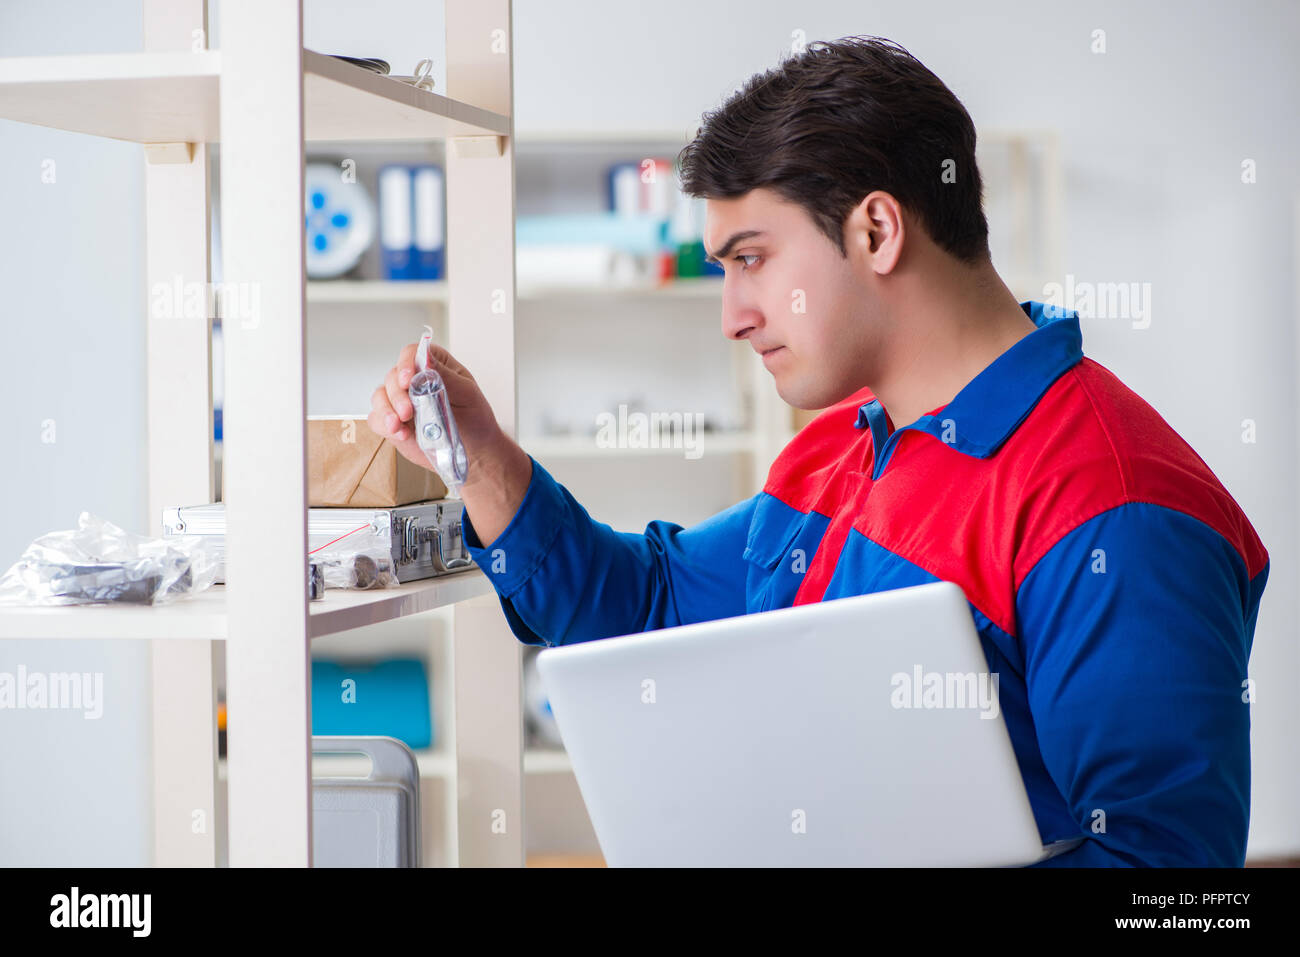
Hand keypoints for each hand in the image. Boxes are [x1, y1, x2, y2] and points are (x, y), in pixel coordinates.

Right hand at [368, 340, 503, 473]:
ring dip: (387, 411)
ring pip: (380, 397)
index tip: (408, 380)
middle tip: (408, 412)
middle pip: (393, 377)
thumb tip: (427, 359)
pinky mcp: (394, 421)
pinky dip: (385, 426)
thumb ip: (446, 376)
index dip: (406, 364)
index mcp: (434, 366)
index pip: (412, 354)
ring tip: (398, 426)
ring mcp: (401, 401)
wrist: (474, 451)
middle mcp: (414, 381)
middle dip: (397, 395)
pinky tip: (400, 433)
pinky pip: (378, 419)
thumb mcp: (467, 394)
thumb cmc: (475, 419)